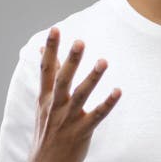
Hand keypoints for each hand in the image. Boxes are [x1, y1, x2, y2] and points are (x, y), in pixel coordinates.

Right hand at [27, 27, 121, 161]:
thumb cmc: (48, 130)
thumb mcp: (43, 103)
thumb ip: (48, 77)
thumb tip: (42, 50)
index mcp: (46, 98)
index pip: (46, 69)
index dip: (50, 49)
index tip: (55, 30)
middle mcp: (55, 106)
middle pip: (62, 79)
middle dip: (71, 60)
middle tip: (80, 41)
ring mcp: (68, 119)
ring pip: (81, 95)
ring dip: (92, 78)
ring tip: (103, 61)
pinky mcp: (82, 131)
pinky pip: (97, 115)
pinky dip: (107, 103)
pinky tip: (118, 91)